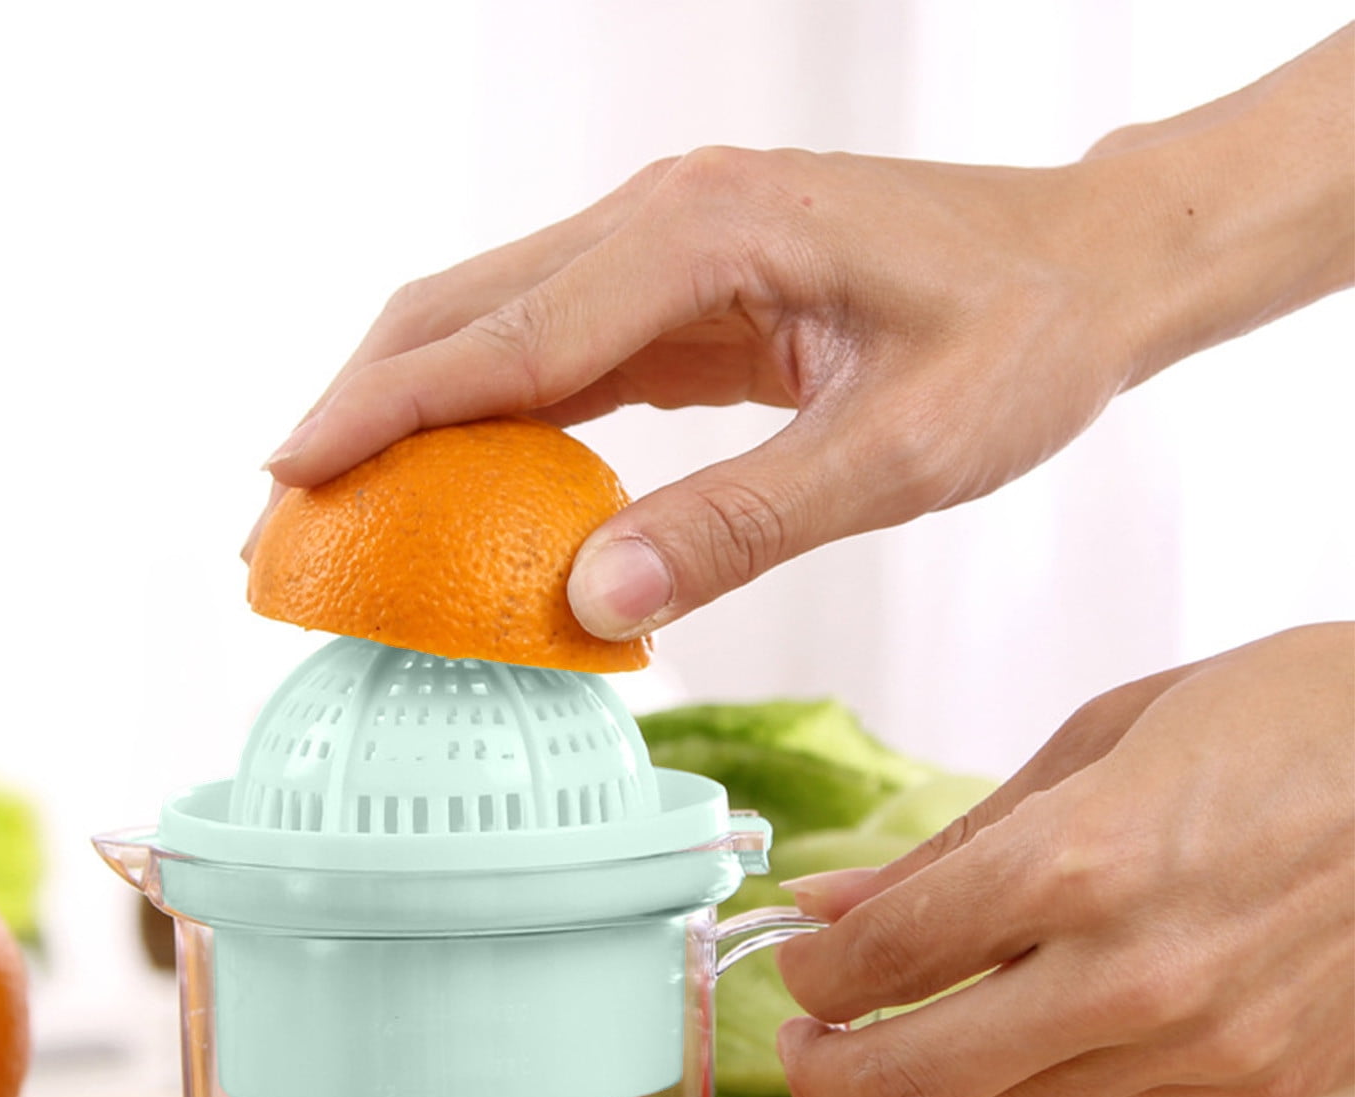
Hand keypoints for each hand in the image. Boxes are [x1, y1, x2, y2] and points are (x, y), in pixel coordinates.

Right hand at [251, 147, 1144, 636]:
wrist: (1094, 265)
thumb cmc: (1022, 341)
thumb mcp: (899, 452)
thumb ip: (741, 524)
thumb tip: (586, 604)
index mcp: (703, 236)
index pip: (502, 336)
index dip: (384, 414)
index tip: (285, 481)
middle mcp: (662, 218)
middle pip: (458, 310)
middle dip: (355, 412)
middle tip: (275, 519)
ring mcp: (664, 245)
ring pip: (488, 322)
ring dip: (402, 412)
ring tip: (333, 511)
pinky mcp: (679, 287)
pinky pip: (549, 351)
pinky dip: (481, 418)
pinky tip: (450, 487)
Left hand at [773, 624, 1354, 1096]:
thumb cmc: (1289, 719)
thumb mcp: (1101, 741)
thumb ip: (955, 846)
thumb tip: (832, 901)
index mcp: (1083, 861)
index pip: (886, 958)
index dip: (813, 974)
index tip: (800, 965)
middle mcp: (1138, 973)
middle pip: (923, 1077)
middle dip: (827, 1077)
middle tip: (802, 1049)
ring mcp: (1208, 1043)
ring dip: (923, 1087)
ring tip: (889, 1042)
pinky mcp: (1261, 1080)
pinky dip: (1041, 1071)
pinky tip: (1032, 1022)